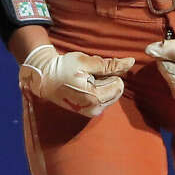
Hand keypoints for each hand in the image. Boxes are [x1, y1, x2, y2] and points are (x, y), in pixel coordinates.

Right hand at [18, 44, 133, 117]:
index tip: (92, 72)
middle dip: (106, 79)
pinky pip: (103, 97)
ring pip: (111, 93)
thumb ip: (111, 64)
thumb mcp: (87, 62)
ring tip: (84, 79)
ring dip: (101, 83)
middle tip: (87, 75)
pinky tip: (83, 85)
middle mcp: (94, 110)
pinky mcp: (88, 112)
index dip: (109, 74)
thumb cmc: (63, 68)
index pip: (119, 86)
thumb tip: (131, 62)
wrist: (44, 79)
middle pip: (116, 90)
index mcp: (93, 98)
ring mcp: (91, 112)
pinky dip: (97, 88)